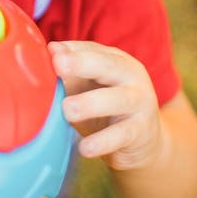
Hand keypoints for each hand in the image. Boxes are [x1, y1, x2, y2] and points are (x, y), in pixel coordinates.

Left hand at [48, 40, 163, 170]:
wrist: (145, 142)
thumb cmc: (108, 106)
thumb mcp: (90, 85)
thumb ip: (72, 69)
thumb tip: (51, 50)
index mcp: (116, 60)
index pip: (93, 50)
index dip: (72, 50)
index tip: (52, 52)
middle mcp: (131, 77)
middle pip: (108, 66)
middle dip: (82, 63)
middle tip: (58, 64)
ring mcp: (139, 103)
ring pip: (117, 100)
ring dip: (90, 104)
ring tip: (67, 110)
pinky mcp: (140, 131)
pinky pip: (121, 135)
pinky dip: (102, 141)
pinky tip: (85, 148)